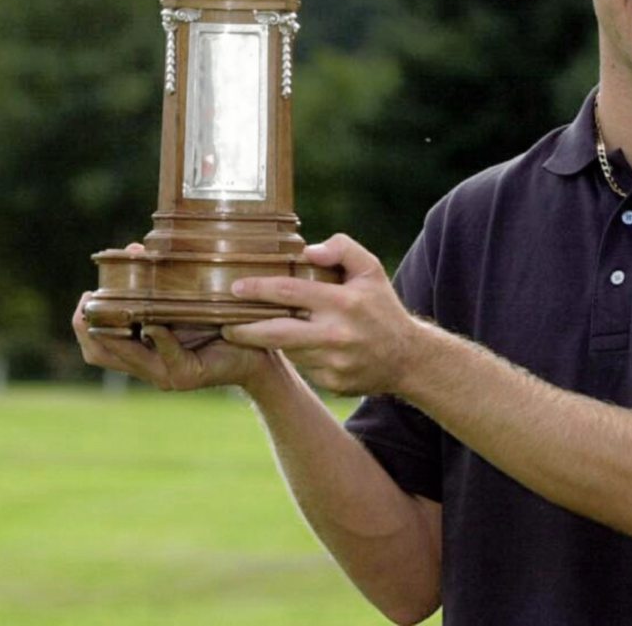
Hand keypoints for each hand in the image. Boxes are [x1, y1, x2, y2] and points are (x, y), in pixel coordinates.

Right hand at [71, 293, 278, 390]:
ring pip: (120, 356)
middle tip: (91, 297)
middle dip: (87, 323)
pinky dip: (156, 337)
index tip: (88, 293)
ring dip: (114, 329)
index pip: (94, 343)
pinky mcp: (184, 375)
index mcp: (140, 349)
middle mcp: (145, 365)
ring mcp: (163, 374)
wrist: (258, 348)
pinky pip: (163, 355)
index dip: (84, 319)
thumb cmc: (219, 320)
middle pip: (96, 352)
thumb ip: (155, 283)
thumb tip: (132, 250)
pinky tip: (153, 322)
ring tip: (112, 303)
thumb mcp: (181, 299)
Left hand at [222, 234, 422, 395]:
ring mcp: (333, 363)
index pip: (289, 292)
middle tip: (223, 325)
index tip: (234, 287)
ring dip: (270, 341)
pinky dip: (296, 355)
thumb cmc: (382, 307)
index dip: (258, 289)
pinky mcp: (331, 383)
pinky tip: (295, 347)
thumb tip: (306, 250)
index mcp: (342, 302)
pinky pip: (303, 366)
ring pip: (288, 350)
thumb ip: (341, 248)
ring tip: (252, 330)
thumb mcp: (370, 269)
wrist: (408, 358)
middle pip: (276, 333)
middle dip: (244, 330)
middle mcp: (336, 334)